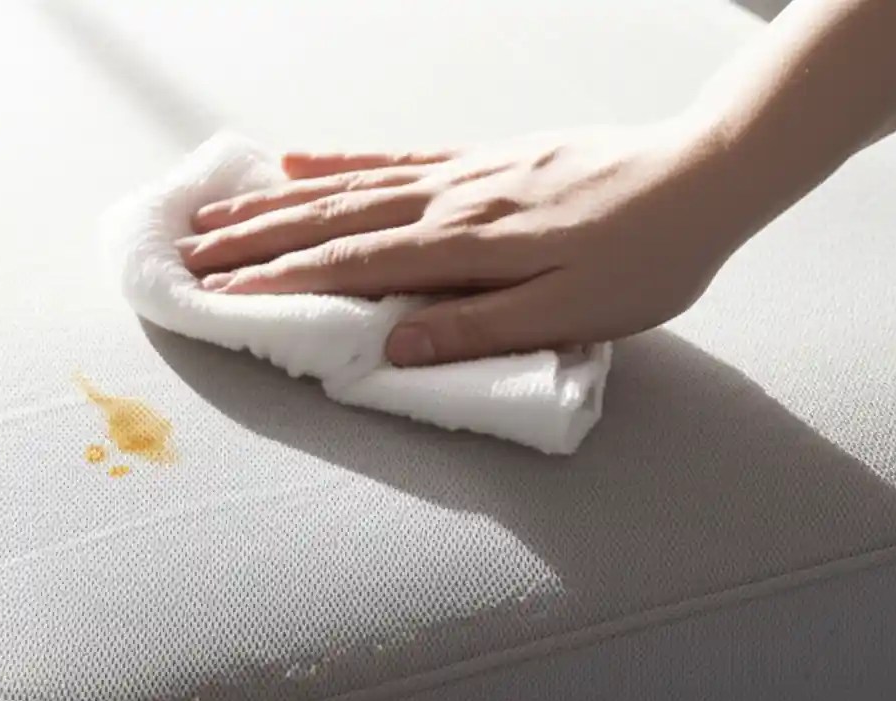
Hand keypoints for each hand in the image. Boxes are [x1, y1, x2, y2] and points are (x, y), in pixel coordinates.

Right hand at [180, 120, 752, 365]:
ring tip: (220, 211)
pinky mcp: (480, 157)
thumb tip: (396, 348)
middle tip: (191, 252)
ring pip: (349, 187)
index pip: (353, 265)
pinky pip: (394, 156)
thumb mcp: (577, 311)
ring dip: (278, 202)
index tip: (222, 294)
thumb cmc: (650, 255)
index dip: (283, 281)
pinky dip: (340, 159)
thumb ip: (483, 328)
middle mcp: (450, 202)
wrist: (704, 171)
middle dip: (256, 240)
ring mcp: (461, 173)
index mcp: (468, 247)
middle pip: (332, 220)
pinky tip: (299, 160)